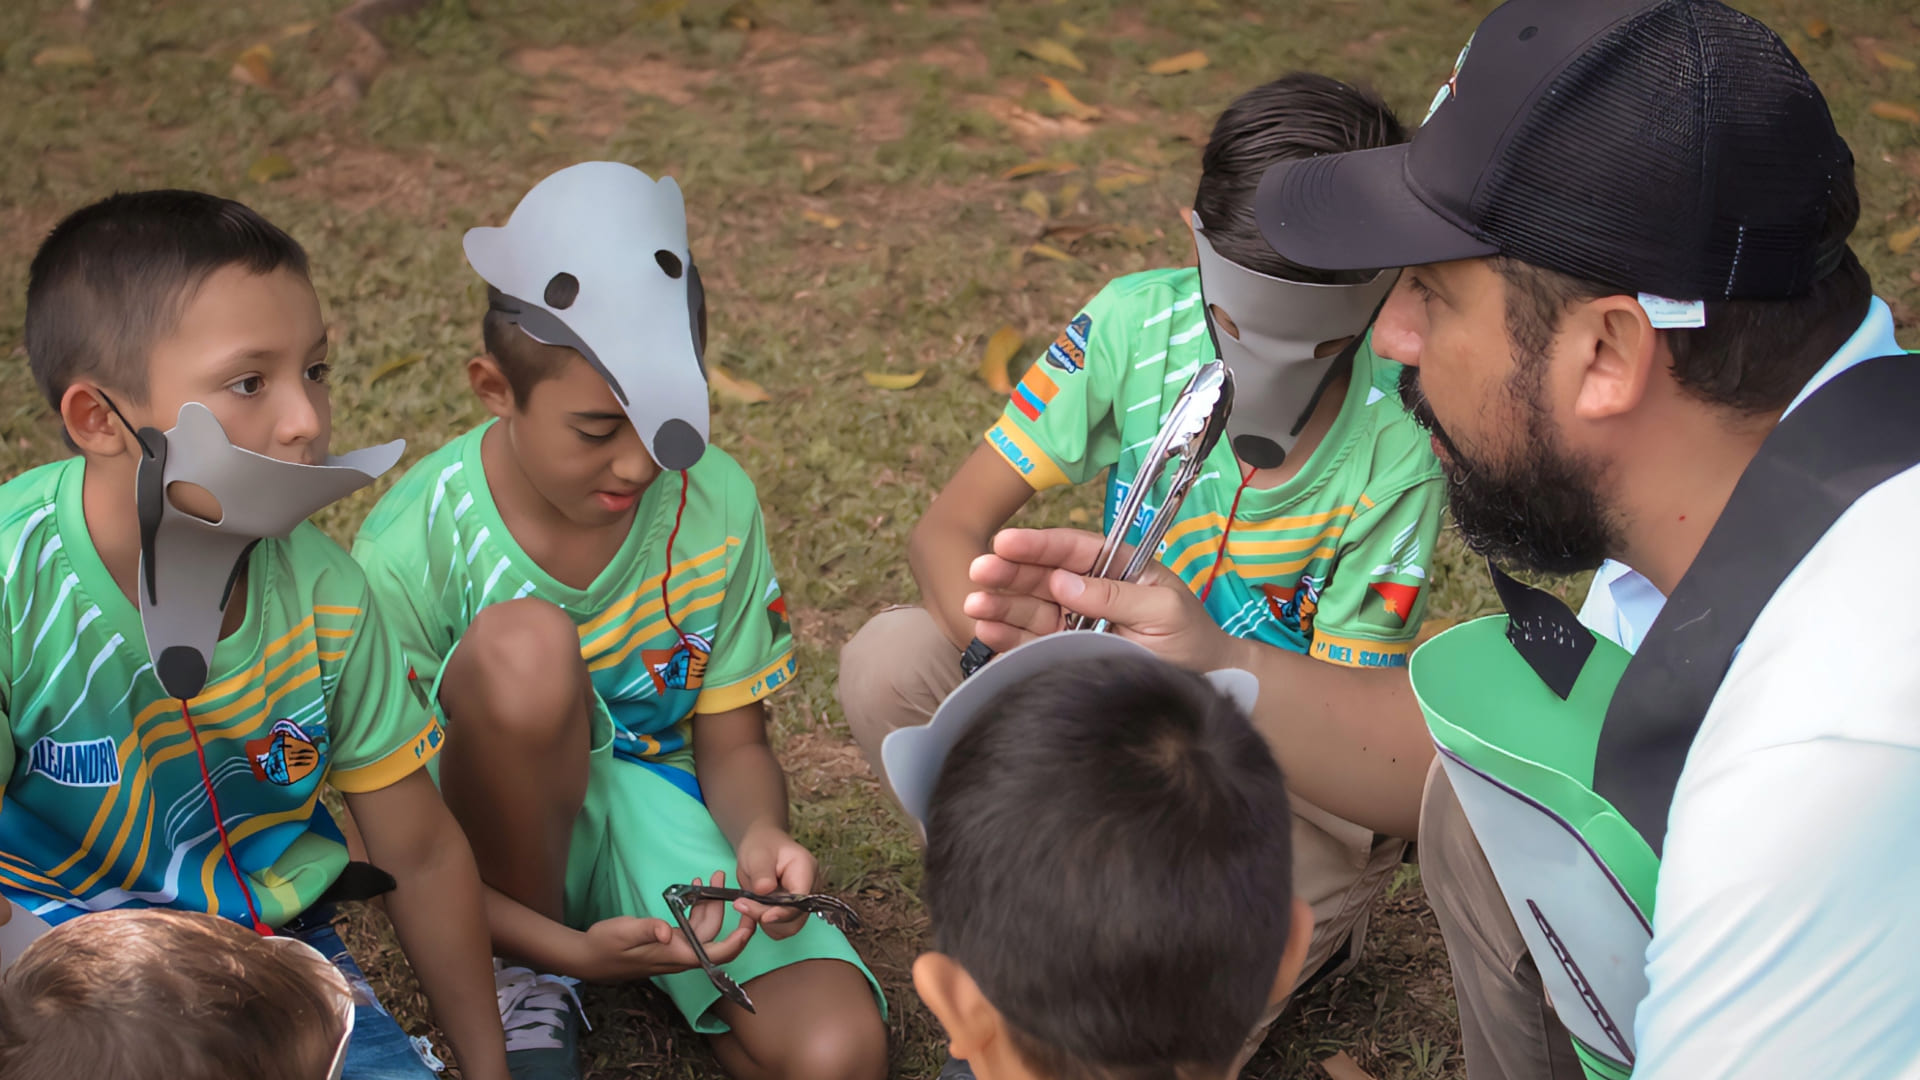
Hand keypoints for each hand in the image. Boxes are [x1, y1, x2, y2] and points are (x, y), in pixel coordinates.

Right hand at [574, 872, 753, 981]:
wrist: (589, 957)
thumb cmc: (607, 946)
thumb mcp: (625, 932)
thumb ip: (647, 929)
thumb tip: (668, 931)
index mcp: (677, 956)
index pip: (718, 954)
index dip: (739, 940)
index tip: (750, 919)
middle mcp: (681, 955)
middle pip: (715, 934)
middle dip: (725, 907)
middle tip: (724, 877)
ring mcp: (675, 948)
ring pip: (704, 927)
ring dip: (710, 903)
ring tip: (712, 876)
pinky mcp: (668, 941)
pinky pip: (690, 925)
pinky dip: (696, 906)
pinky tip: (694, 888)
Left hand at [734, 825, 817, 940]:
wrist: (760, 846)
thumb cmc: (761, 846)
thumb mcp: (757, 855)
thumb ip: (761, 873)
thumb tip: (764, 891)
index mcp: (806, 870)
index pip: (801, 900)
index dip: (784, 912)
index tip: (764, 917)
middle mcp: (809, 889)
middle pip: (796, 918)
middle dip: (769, 918)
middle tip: (743, 905)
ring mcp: (802, 902)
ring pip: (788, 927)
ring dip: (766, 923)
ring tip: (746, 904)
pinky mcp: (791, 911)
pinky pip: (781, 928)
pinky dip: (765, 925)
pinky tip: (752, 909)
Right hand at [962, 527, 1246, 673]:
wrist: (1203, 681)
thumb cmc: (1191, 637)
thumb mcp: (1163, 609)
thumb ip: (1117, 595)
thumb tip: (1064, 583)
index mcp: (1113, 566)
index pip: (1070, 550)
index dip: (1037, 545)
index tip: (1004, 542)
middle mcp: (1088, 590)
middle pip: (1041, 576)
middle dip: (1008, 572)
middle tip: (979, 571)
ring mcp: (1074, 621)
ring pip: (1029, 608)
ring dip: (1000, 605)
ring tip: (974, 605)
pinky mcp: (1065, 651)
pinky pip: (1031, 642)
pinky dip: (1007, 638)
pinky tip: (986, 633)